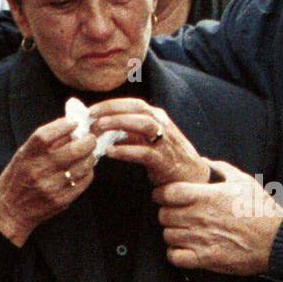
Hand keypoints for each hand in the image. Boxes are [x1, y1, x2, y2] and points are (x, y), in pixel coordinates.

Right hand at [0, 117, 99, 246]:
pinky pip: (83, 182)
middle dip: (88, 142)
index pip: (45, 135)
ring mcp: (50, 187)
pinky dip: (88, 173)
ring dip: (90, 157)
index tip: (74, 123)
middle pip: (72, 151)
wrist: (10, 212)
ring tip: (89, 154)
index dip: (63, 126)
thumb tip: (70, 126)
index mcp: (26, 156)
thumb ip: (43, 143)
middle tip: (91, 138)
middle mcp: (38, 171)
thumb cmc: (17, 179)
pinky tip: (85, 170)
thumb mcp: (23, 156)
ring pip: (82, 167)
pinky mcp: (60, 200)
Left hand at [89, 98, 209, 187]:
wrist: (192, 178)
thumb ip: (128, 133)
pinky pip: (145, 152)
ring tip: (100, 128)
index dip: (111, 104)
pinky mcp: (165, 162)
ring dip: (120, 122)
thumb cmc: (166, 158)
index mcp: (157, 117)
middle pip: (137, 108)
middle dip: (112, 109)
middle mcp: (162, 125)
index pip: (133, 103)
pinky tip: (110, 152)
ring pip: (144, 124)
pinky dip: (126, 151)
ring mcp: (165, 142)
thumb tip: (100, 127)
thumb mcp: (147, 140)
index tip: (90, 110)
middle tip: (90, 116)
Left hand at [153, 161, 282, 274]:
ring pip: (168, 236)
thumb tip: (206, 161)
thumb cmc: (262, 210)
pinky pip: (175, 257)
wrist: (277, 240)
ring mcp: (201, 239)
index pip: (168, 193)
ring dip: (173, 234)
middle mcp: (200, 217)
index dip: (162, 194)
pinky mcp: (206, 259)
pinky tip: (186, 249)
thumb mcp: (245, 182)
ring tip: (184, 232)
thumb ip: (222, 169)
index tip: (166, 196)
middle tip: (177, 215)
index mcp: (207, 196)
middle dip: (168, 214)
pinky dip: (176, 254)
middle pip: (164, 215)